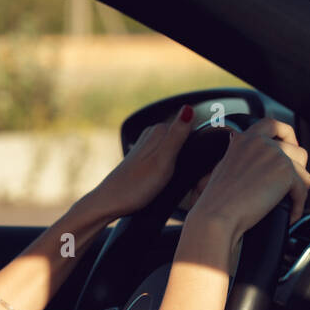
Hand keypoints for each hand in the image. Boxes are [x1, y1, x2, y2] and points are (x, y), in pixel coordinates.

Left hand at [86, 104, 196, 220]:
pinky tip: (169, 180)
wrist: (110, 202)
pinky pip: (167, 159)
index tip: (196, 167)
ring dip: (182, 163)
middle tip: (186, 177)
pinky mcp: (144, 159)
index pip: (191, 128)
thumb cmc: (136, 185)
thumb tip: (188, 107)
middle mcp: (151, 134)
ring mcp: (147, 146)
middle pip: (184, 139)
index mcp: (159, 130)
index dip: (199, 147)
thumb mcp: (162, 161)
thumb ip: (177, 135)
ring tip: (175, 180)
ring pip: (176, 149)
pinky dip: (171, 168)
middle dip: (191, 155)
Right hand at [187, 118, 309, 241]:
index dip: (286, 134)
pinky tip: (289, 215)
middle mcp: (261, 143)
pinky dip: (298, 206)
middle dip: (297, 169)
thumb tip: (255, 164)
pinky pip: (303, 190)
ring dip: (299, 188)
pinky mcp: (286, 173)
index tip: (290, 146)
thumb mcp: (224, 167)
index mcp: (244, 139)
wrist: (218, 213)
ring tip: (289, 202)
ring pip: (303, 170)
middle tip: (290, 184)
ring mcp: (275, 156)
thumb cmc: (216, 198)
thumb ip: (241, 157)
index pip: (272, 124)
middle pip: (296, 149)